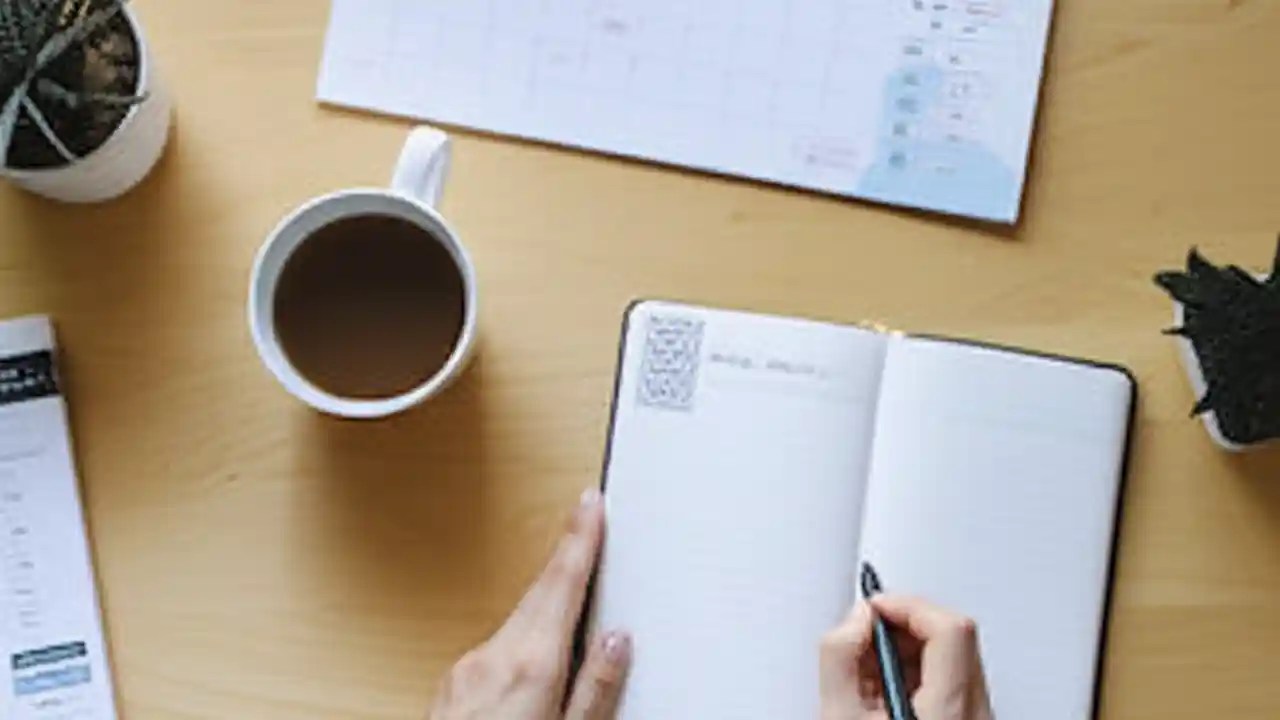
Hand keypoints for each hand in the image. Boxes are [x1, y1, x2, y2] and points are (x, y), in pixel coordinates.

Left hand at [430, 490, 630, 719]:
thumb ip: (595, 689)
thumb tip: (617, 641)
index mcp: (531, 666)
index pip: (563, 585)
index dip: (580, 539)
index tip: (589, 503)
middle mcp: (491, 659)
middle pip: (538, 596)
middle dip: (565, 559)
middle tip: (585, 521)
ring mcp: (464, 671)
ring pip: (515, 625)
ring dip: (542, 606)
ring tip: (569, 592)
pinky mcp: (449, 688)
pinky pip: (494, 650)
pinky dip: (518, 642)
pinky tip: (530, 653)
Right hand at [820, 595, 992, 719]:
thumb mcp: (839, 716)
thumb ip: (840, 656)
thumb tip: (856, 617)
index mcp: (950, 707)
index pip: (950, 627)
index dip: (907, 605)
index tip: (874, 607)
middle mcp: (975, 711)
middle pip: (953, 635)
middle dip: (902, 625)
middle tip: (865, 638)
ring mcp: (977, 715)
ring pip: (952, 654)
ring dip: (905, 649)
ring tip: (868, 675)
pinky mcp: (969, 719)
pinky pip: (952, 677)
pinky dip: (916, 672)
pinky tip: (884, 692)